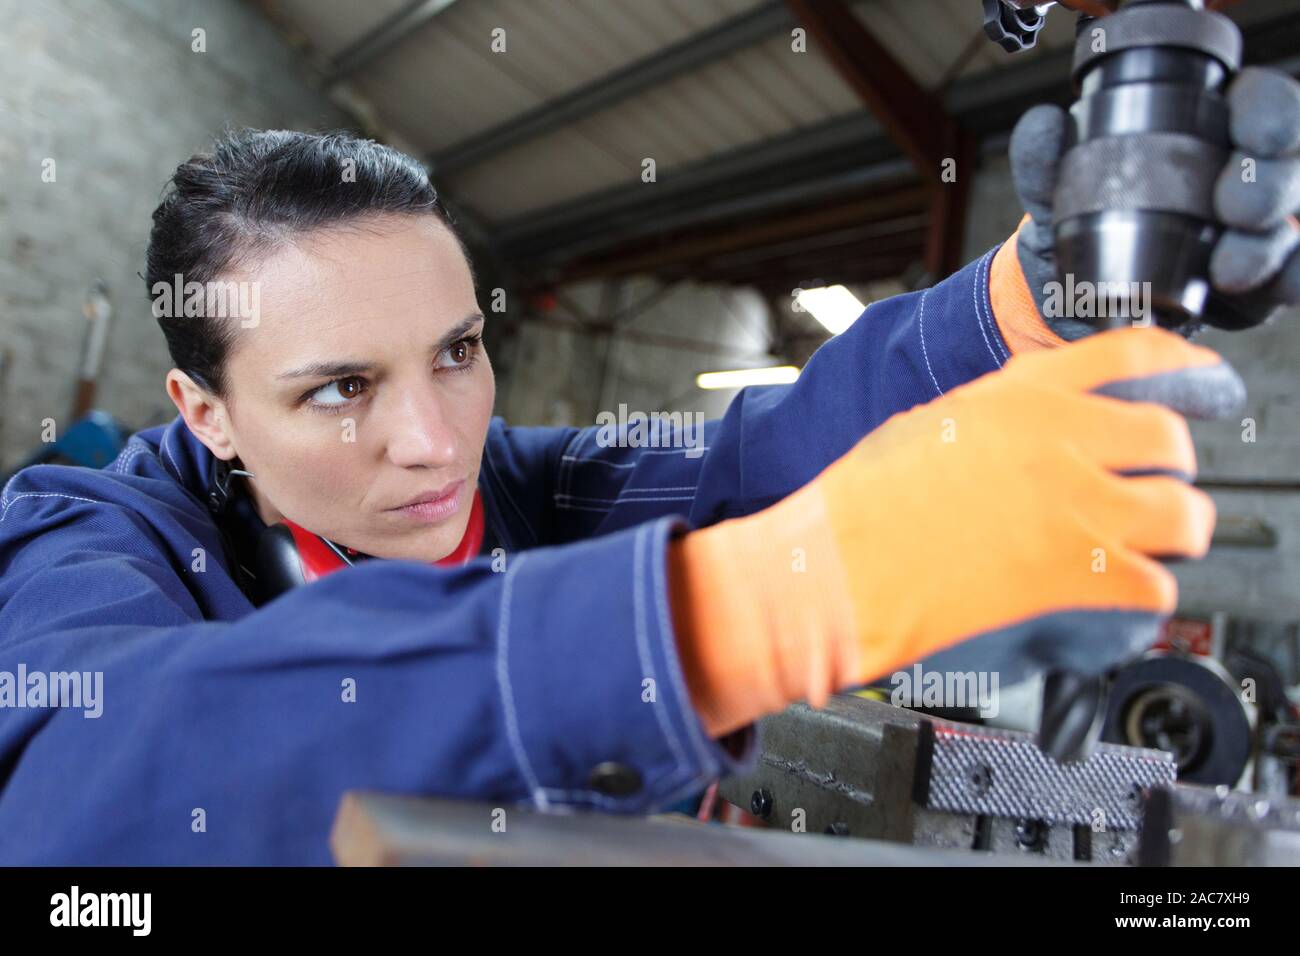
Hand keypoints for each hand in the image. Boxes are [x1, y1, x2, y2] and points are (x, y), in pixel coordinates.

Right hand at [670, 328, 1243, 736]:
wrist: (833, 570)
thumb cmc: (861, 503)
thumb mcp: (934, 424)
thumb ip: (1004, 414)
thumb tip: (1047, 427)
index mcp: (1019, 396)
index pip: (1132, 355)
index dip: (1179, 364)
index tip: (1194, 379)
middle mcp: (1057, 443)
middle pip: (1170, 438)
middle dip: (1170, 464)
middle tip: (1153, 483)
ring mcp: (1071, 511)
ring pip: (1184, 515)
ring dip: (1174, 529)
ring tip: (1148, 542)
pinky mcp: (1068, 579)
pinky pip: (1154, 586)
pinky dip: (1146, 593)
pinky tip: (1119, 591)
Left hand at [1010, 66, 1299, 337]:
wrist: (1074, 295)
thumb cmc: (1083, 222)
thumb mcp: (1056, 190)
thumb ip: (1046, 158)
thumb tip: (1043, 124)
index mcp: (1212, 132)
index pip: (1263, 104)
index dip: (1267, 109)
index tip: (1246, 128)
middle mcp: (1249, 176)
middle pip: (1288, 167)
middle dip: (1269, 184)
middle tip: (1234, 209)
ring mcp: (1260, 231)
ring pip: (1290, 229)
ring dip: (1267, 246)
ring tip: (1227, 269)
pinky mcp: (1259, 284)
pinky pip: (1288, 280)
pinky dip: (1278, 285)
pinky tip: (1244, 290)